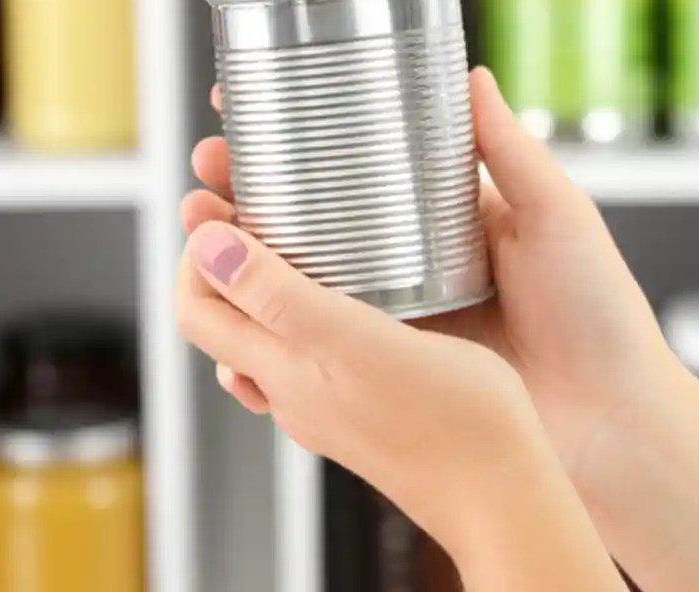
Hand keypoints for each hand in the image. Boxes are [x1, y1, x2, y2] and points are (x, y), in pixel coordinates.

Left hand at [175, 218, 540, 542]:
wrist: (502, 491)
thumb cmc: (449, 420)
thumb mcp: (353, 342)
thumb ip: (277, 296)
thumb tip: (206, 247)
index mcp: (281, 372)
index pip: (195, 312)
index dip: (197, 254)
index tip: (230, 208)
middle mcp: (294, 393)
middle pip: (228, 321)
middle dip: (228, 259)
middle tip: (258, 207)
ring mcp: (329, 405)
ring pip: (272, 339)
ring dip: (271, 286)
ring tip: (304, 242)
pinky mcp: (368, 408)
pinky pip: (319, 355)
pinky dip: (317, 315)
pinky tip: (358, 299)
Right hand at [184, 69, 678, 492]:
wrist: (612, 416)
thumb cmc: (598, 311)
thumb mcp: (558, 216)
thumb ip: (513, 152)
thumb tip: (472, 74)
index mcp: (451, 217)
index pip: (360, 162)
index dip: (301, 137)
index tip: (247, 110)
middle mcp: (415, 261)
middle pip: (314, 216)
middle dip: (251, 191)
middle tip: (208, 169)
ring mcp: (399, 316)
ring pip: (303, 277)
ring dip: (243, 252)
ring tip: (198, 226)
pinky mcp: (395, 364)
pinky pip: (321, 339)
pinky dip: (273, 321)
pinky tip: (231, 303)